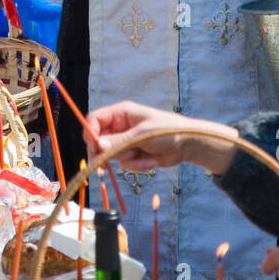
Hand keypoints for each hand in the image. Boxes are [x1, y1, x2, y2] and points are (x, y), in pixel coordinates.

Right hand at [84, 100, 238, 174]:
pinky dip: (136, 165)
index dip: (91, 133)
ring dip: (128, 159)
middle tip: (110, 162)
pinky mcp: (132, 154)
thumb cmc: (167, 131)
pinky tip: (151, 161)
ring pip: (112, 155)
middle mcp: (120, 126)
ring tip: (145, 156)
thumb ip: (119, 141)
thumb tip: (98, 146)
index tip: (96, 147)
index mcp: (121, 113)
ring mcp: (125, 141)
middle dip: (107, 152)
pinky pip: (124, 164)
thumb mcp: (142, 135)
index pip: (95, 120)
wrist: (187, 144)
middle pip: (98, 141)